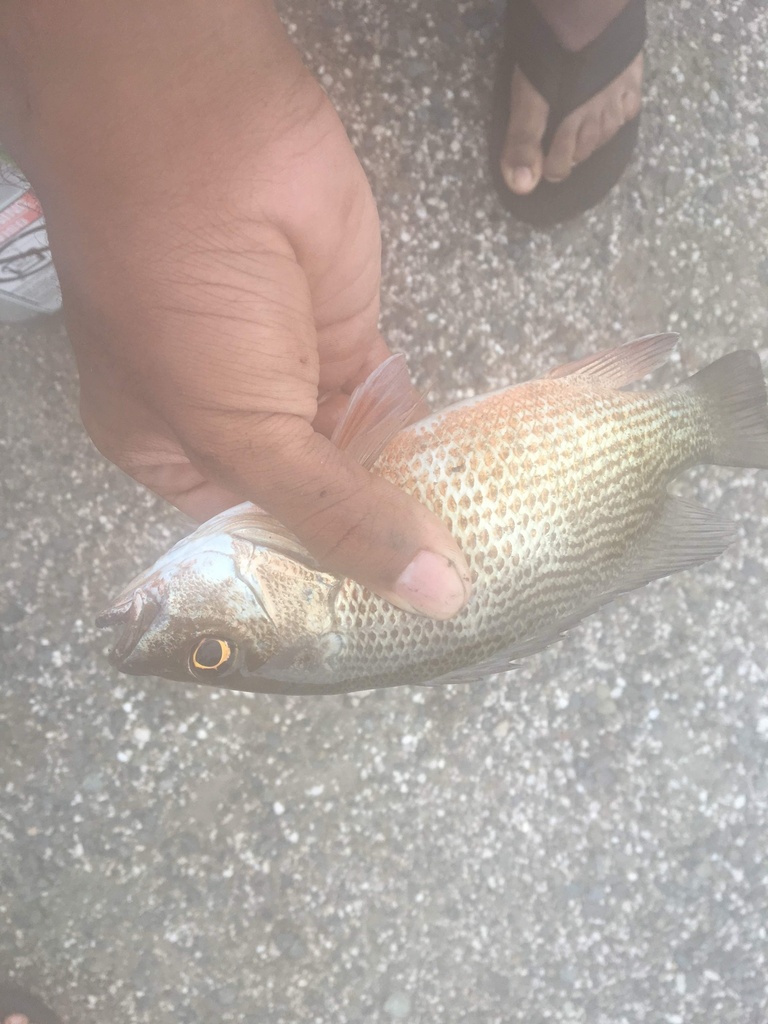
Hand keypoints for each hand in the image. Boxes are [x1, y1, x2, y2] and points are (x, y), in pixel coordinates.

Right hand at [0, 0, 470, 617]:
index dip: (311, 581)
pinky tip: (470, 489)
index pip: (248, 536)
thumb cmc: (185, 302)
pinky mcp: (352, 336)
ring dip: (402, 498)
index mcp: (174, 452)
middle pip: (306, 500)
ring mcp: (293, 377)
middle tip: (444, 602)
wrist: (209, 140)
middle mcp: (232, 423)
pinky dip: (423, 444)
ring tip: (471, 561)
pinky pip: (391, 406)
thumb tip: (430, 595)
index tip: (387, 626)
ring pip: (353, 456)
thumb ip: (334, 515)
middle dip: (365, 543)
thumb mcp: (241, 428)